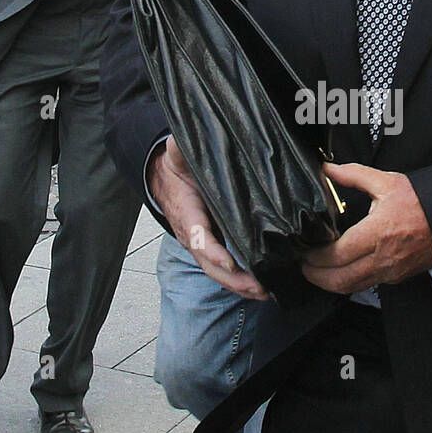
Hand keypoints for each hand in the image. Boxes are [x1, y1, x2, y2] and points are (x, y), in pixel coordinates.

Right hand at [149, 136, 268, 299]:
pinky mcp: (214, 248)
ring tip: (264, 293)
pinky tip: (261, 289)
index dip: (213, 252)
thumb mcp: (176, 156)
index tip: (229, 263)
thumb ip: (179, 150)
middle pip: (211, 265)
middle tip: (258, 287)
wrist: (167, 180)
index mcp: (187, 214)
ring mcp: (203, 246)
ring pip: (218, 273)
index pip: (198, 237)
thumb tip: (179, 140)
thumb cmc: (177, 169)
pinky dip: (240, 283)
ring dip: (240, 286)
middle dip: (233, 279)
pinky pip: (224, 271)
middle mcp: (194, 236)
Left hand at [301, 162, 431, 294]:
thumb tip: (328, 169)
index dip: (314, 257)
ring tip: (316, 271)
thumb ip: (354, 175)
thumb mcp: (387, 182)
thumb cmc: (421, 202)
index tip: (303, 250)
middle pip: (338, 279)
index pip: (336, 255)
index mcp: (378, 233)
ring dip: (329, 283)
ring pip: (351, 288)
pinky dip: (347, 282)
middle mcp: (383, 258)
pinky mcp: (396, 278)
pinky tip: (339, 271)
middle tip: (303, 264)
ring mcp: (390, 271)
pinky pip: (365, 286)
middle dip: (315, 275)